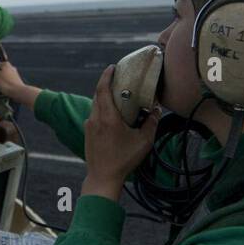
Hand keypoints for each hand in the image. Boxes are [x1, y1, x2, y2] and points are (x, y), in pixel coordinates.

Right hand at [0, 57, 37, 108]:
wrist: (18, 92)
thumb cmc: (5, 83)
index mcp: (5, 64)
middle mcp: (11, 67)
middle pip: (0, 70)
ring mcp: (15, 74)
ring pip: (5, 76)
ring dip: (1, 80)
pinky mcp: (17, 80)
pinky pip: (9, 80)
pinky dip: (6, 83)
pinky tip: (5, 88)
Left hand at [81, 65, 159, 199]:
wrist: (103, 177)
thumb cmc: (124, 160)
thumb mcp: (144, 141)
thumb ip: (151, 123)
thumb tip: (156, 110)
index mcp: (108, 117)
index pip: (103, 89)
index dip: (106, 75)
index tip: (113, 67)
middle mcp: (95, 118)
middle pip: (98, 94)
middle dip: (107, 84)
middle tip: (119, 78)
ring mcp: (89, 125)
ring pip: (95, 104)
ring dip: (104, 97)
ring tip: (117, 95)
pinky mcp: (87, 132)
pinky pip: (94, 114)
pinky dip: (102, 109)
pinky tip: (112, 114)